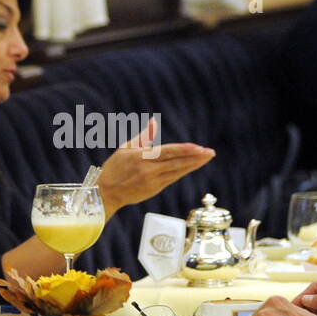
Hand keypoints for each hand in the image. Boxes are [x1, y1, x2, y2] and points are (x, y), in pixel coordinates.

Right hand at [97, 117, 213, 216]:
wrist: (106, 193)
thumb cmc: (114, 168)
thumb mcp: (126, 148)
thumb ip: (143, 136)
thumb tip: (154, 122)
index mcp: (141, 157)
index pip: (168, 152)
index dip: (185, 150)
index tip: (198, 147)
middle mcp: (149, 170)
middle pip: (177, 162)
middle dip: (195, 157)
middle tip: (210, 152)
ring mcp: (153, 181)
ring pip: (178, 171)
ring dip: (194, 165)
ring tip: (207, 158)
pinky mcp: (155, 189)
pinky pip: (173, 178)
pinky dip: (184, 171)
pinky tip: (193, 166)